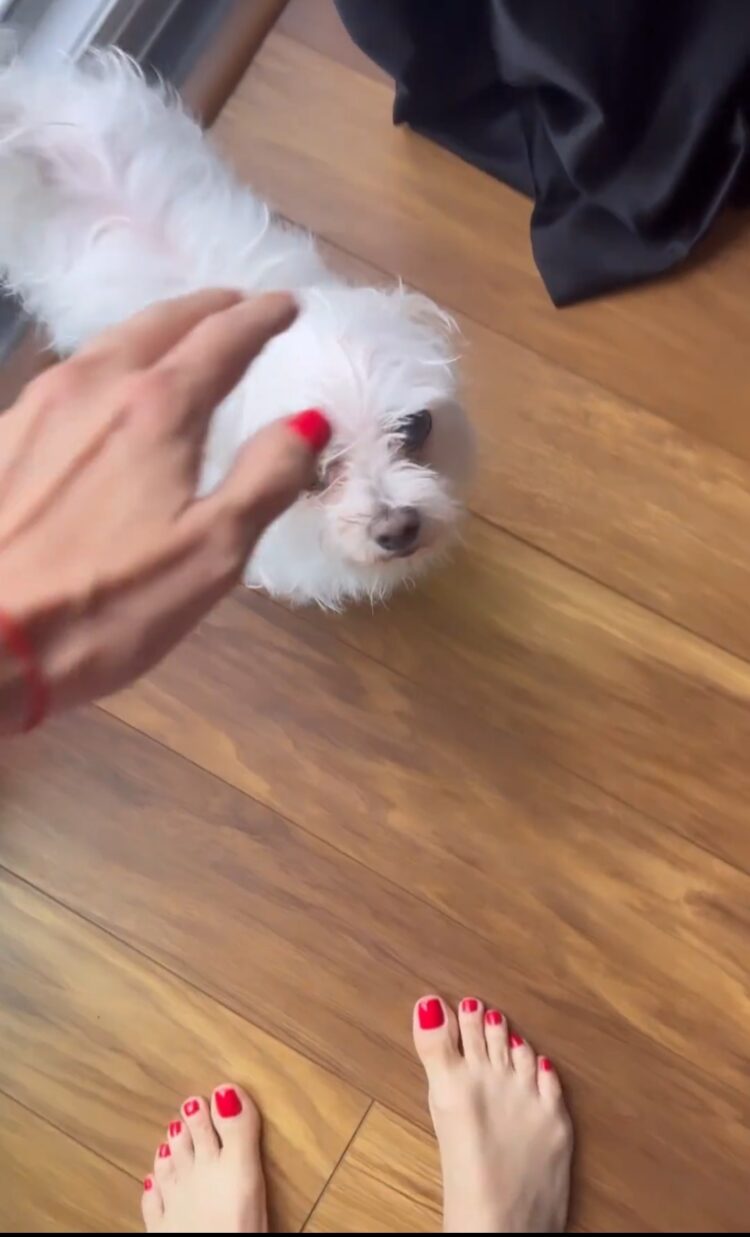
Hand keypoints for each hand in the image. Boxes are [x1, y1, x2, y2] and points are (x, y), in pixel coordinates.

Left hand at [0, 289, 327, 731]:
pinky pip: (69, 378)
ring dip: (154, 330)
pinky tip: (107, 391)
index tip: (288, 305)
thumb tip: (309, 420)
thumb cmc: (109, 603)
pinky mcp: (2, 439)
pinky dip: (108, 366)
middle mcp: (94, 387)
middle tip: (237, 305)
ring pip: (106, 344)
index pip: (223, 340)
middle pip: (159, 324)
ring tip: (179, 336)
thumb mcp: (213, 552)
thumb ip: (267, 478)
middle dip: (206, 308)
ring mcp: (37, 407)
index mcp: (158, 408)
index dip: (261, 318)